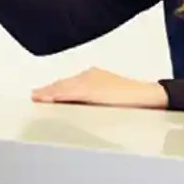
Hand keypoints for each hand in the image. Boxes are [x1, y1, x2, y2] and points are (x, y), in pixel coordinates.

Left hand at [31, 67, 167, 108]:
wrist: (149, 96)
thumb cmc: (133, 99)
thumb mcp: (110, 97)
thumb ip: (95, 99)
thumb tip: (83, 108)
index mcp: (93, 77)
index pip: (69, 84)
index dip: (54, 89)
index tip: (41, 94)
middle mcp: (90, 76)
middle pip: (64, 84)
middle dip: (49, 90)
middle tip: (34, 96)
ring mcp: (91, 81)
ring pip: (65, 87)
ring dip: (51, 92)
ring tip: (37, 98)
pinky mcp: (93, 89)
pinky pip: (72, 92)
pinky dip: (59, 95)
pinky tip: (50, 99)